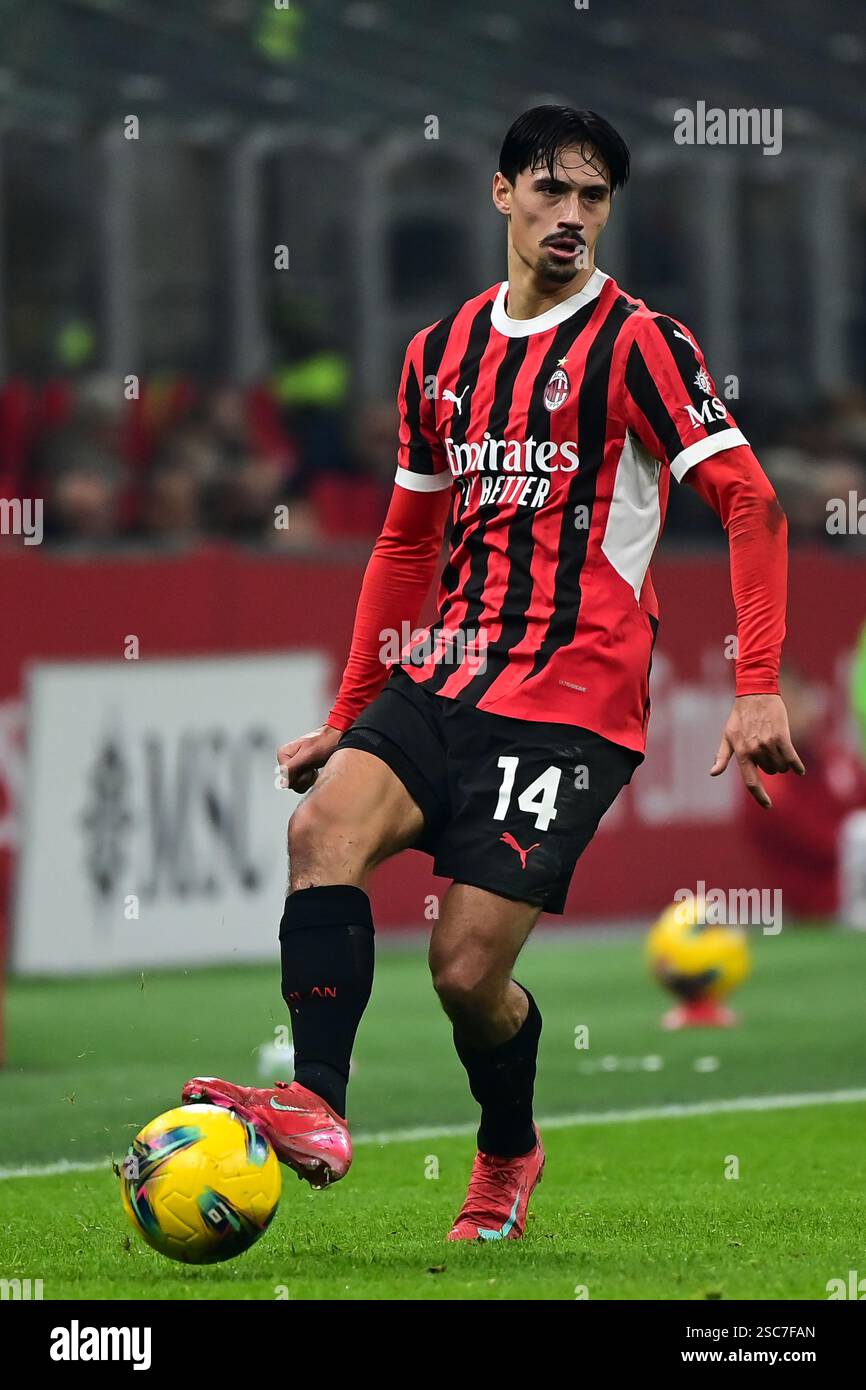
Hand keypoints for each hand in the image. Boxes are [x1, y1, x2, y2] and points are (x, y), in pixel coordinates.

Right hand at [278, 724, 343, 792]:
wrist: (335, 738)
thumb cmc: (325, 742)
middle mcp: (286, 760)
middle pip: (291, 783)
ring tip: (314, 767)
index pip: (287, 779)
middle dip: (305, 778)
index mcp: (283, 755)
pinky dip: (311, 779)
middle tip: (313, 767)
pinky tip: (314, 770)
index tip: (309, 767)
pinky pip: (302, 783)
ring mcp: (292, 765)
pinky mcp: (300, 769)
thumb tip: (282, 782)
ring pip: (297, 785)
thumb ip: (292, 768)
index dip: (301, 776)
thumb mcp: (308, 755)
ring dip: (309, 779)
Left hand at [710, 693, 804, 808]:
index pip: (751, 782)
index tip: (768, 806)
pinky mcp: (782, 737)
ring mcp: (769, 744)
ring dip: (782, 763)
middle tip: (765, 749)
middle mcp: (755, 751)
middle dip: (770, 766)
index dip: (760, 797)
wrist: (755, 694)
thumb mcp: (727, 736)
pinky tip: (800, 770)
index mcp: (741, 753)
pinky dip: (797, 765)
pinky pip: (792, 758)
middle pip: (770, 773)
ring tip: (775, 748)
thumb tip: (713, 773)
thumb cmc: (739, 716)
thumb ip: (722, 756)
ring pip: (781, 767)